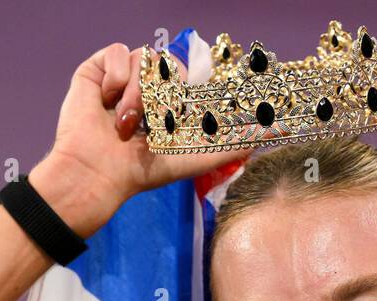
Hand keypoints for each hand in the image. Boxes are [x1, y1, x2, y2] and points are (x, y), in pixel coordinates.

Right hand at [29, 42, 253, 235]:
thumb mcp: (197, 158)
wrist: (99, 172)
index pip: (190, 77)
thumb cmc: (143, 171)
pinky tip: (108, 102)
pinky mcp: (97, 71)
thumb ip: (235, 145)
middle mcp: (147, 88)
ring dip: (139, 92)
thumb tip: (279, 131)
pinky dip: (116, 77)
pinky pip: (117, 51)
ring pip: (145, 58)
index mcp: (170, 104)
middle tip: (154, 124)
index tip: (204, 88)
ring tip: (126, 124)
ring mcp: (122, 79)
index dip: (196, 78)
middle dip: (165, 95)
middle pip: (171, 66)